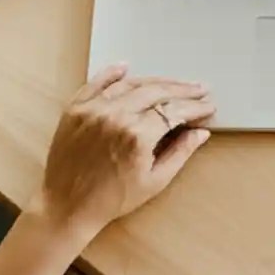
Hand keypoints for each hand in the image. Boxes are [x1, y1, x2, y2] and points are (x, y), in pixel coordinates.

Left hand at [30, 64, 215, 240]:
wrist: (66, 207)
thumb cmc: (112, 200)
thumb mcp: (154, 182)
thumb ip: (180, 153)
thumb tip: (201, 133)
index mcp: (138, 136)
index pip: (174, 111)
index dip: (195, 107)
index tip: (208, 106)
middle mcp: (116, 116)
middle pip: (157, 92)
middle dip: (182, 90)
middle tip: (199, 89)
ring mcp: (94, 110)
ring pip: (131, 84)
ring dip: (155, 81)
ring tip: (173, 83)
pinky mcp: (75, 109)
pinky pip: (96, 84)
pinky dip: (112, 74)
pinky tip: (126, 67)